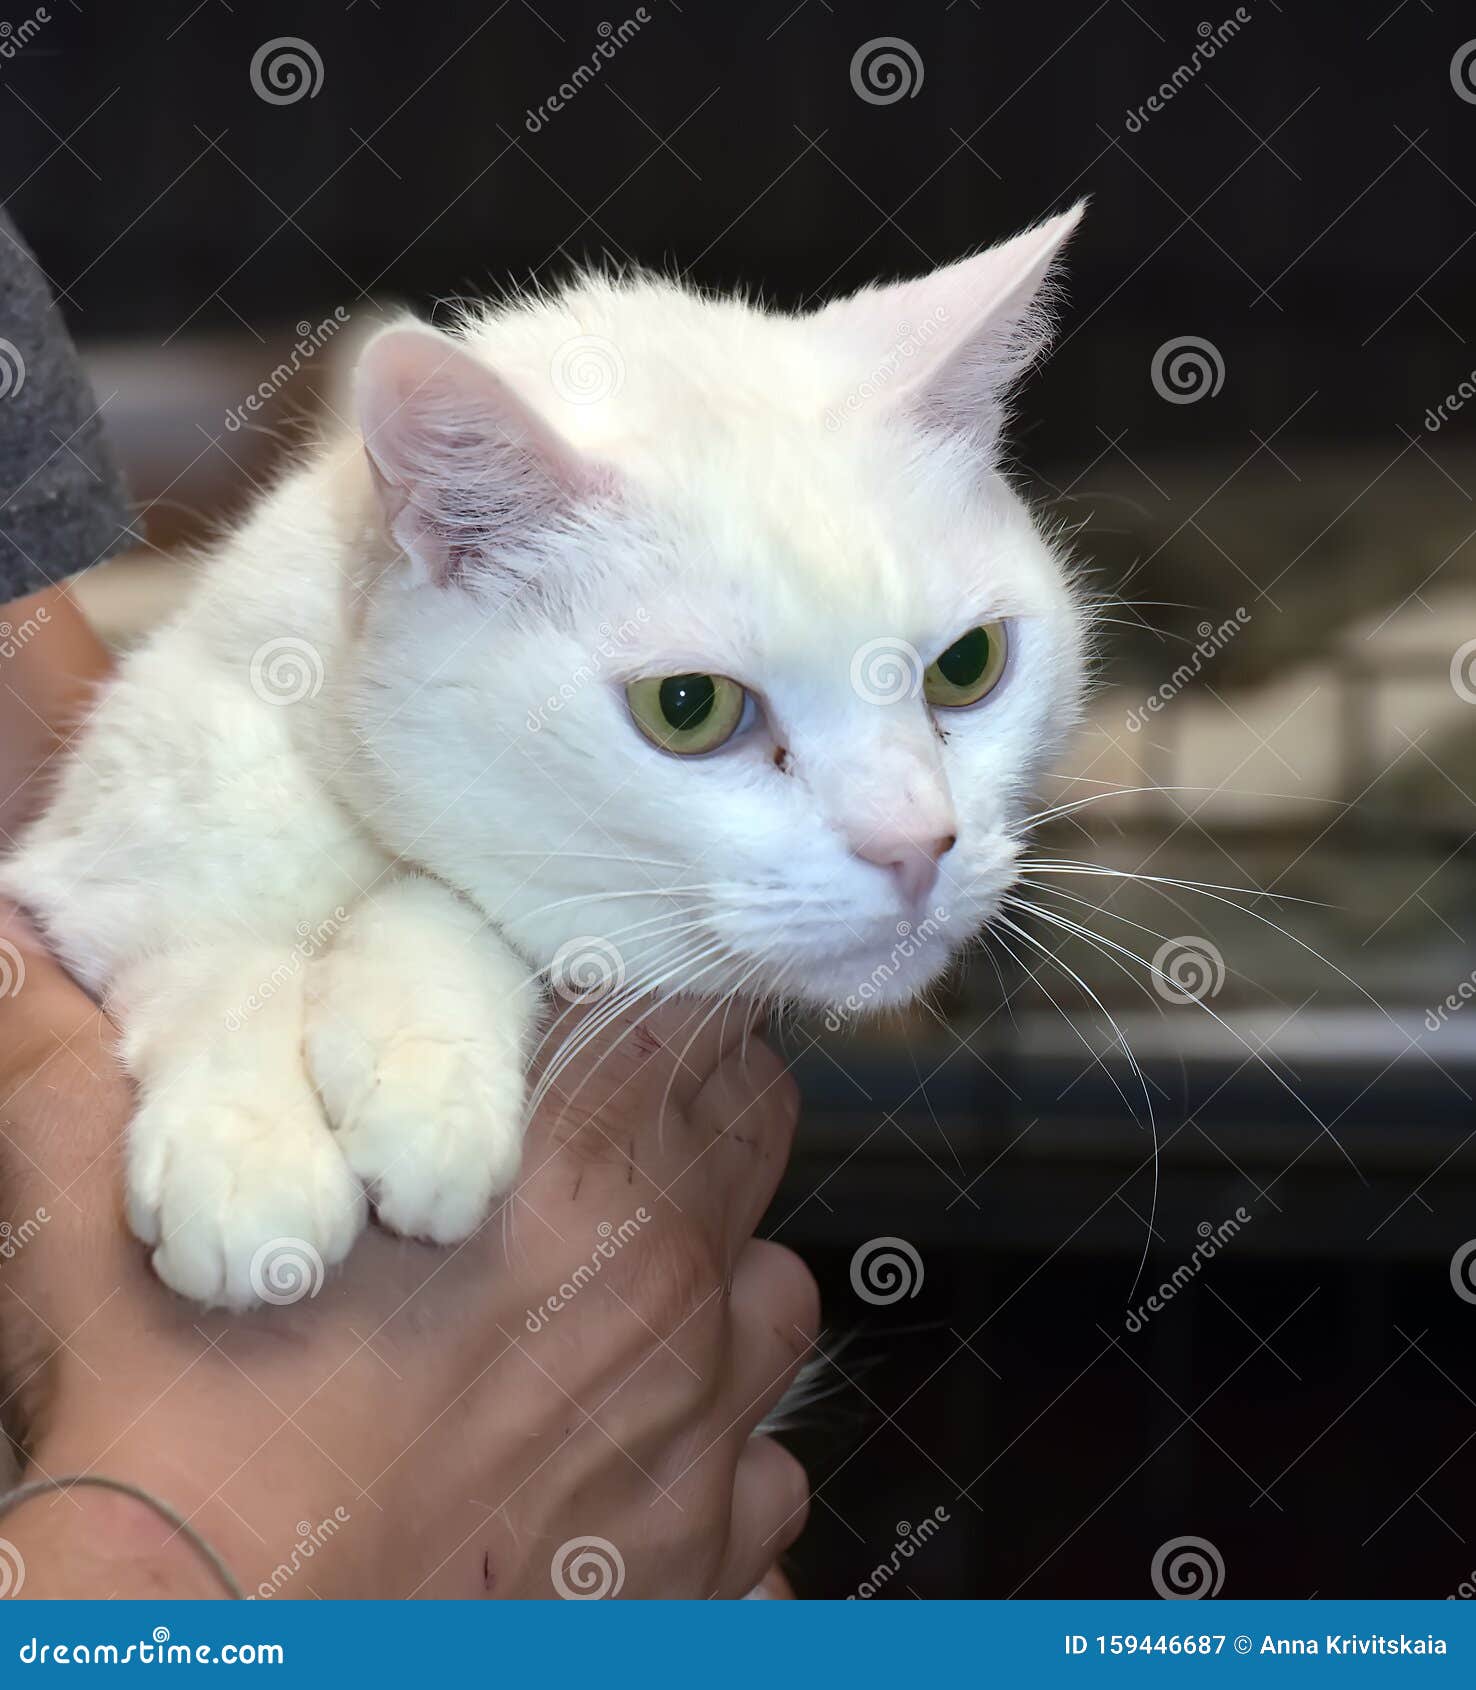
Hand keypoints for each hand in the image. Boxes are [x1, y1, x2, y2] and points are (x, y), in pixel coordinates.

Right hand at [0, 904, 815, 1598]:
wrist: (213, 1683)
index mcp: (566, 1195)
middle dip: (696, 1121)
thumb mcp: (108, 1249)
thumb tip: (20, 951)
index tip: (612, 1013)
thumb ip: (77, 1077)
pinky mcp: (702, 1575)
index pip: (699, 1027)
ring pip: (777, 1303)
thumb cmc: (178, 1487)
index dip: (662, 1003)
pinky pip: (766, 1478)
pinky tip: (619, 1466)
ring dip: (717, 1288)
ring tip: (616, 1308)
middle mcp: (664, 1311)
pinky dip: (717, 1459)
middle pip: (755, 1138)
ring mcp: (700, 1452)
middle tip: (609, 1142)